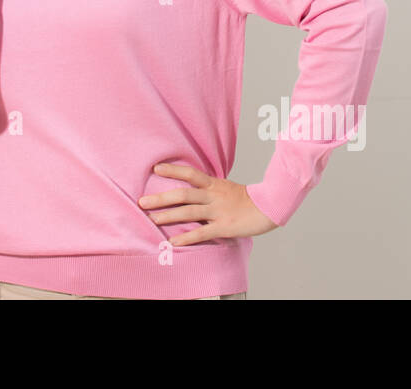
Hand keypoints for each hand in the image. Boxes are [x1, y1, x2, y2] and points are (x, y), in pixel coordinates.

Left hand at [138, 162, 278, 244]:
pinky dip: (186, 238)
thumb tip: (190, 188)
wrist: (268, 208)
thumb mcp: (225, 187)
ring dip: (169, 216)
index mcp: (214, 184)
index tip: (156, 168)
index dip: (173, 170)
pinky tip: (173, 242)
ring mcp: (218, 211)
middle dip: (161, 198)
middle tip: (142, 202)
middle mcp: (213, 196)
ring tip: (152, 219)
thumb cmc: (245, 199)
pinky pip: (202, 232)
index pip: (190, 173)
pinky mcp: (224, 227)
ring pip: (189, 212)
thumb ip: (208, 188)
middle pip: (183, 194)